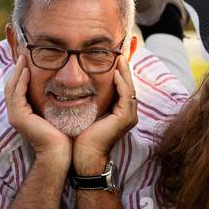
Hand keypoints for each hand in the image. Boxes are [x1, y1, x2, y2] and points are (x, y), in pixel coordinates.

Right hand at [5, 53, 71, 165]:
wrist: (62, 153)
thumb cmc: (66, 135)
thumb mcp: (60, 113)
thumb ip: (57, 101)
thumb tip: (68, 88)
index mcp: (25, 113)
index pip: (20, 89)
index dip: (22, 74)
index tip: (29, 60)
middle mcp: (17, 114)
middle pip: (12, 86)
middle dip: (17, 69)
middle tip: (23, 54)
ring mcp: (15, 116)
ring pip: (12, 88)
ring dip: (17, 72)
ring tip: (23, 58)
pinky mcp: (18, 117)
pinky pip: (16, 94)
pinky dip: (20, 81)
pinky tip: (26, 71)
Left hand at [73, 52, 137, 173]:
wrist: (83, 157)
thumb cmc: (81, 137)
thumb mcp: (85, 113)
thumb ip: (88, 99)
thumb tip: (79, 85)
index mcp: (120, 111)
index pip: (122, 86)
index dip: (119, 71)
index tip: (114, 57)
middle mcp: (128, 112)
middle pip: (128, 84)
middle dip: (125, 67)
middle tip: (120, 51)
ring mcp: (129, 116)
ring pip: (129, 88)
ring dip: (124, 72)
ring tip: (119, 57)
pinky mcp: (125, 118)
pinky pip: (126, 96)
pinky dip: (121, 83)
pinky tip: (115, 72)